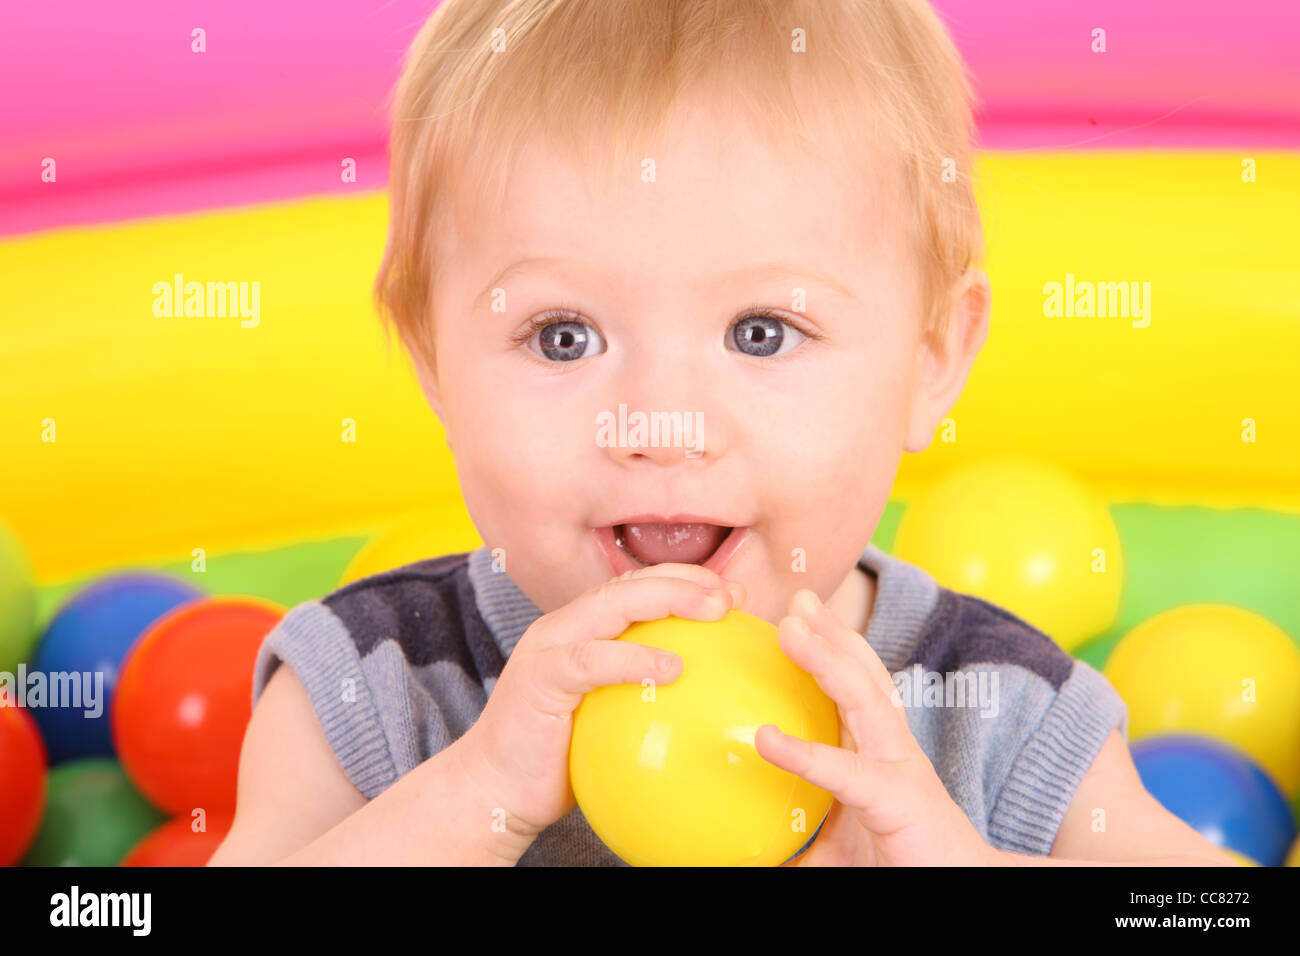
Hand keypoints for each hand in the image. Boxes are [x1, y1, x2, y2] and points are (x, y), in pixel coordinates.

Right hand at [454, 562, 745, 853]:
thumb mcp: (610, 719)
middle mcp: (563, 625)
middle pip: (629, 584)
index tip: (732, 596)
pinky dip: (634, 658)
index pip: (636, 588)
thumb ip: (644, 694)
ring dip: (668, 599)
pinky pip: (593, 660)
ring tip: (715, 611)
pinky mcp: (539, 676)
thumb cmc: (559, 759)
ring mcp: (549, 646)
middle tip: (731, 596)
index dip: (685, 581)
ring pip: (613, 605)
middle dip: (684, 579)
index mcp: (581, 629)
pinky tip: (673, 669)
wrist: (494, 791)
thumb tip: (710, 694)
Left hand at [755, 588, 994, 865]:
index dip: (835, 646)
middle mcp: (894, 751)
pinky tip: (766, 740)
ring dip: (828, 657)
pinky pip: (846, 773)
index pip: (859, 687)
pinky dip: (805, 754)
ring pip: (865, 699)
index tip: (800, 616)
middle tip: (799, 598)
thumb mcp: (836, 847)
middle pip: (865, 675)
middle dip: (834, 631)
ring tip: (791, 628)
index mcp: (881, 752)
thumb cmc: (900, 865)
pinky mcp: (897, 802)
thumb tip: (739, 848)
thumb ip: (796, 839)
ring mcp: (900, 771)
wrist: (960, 889)